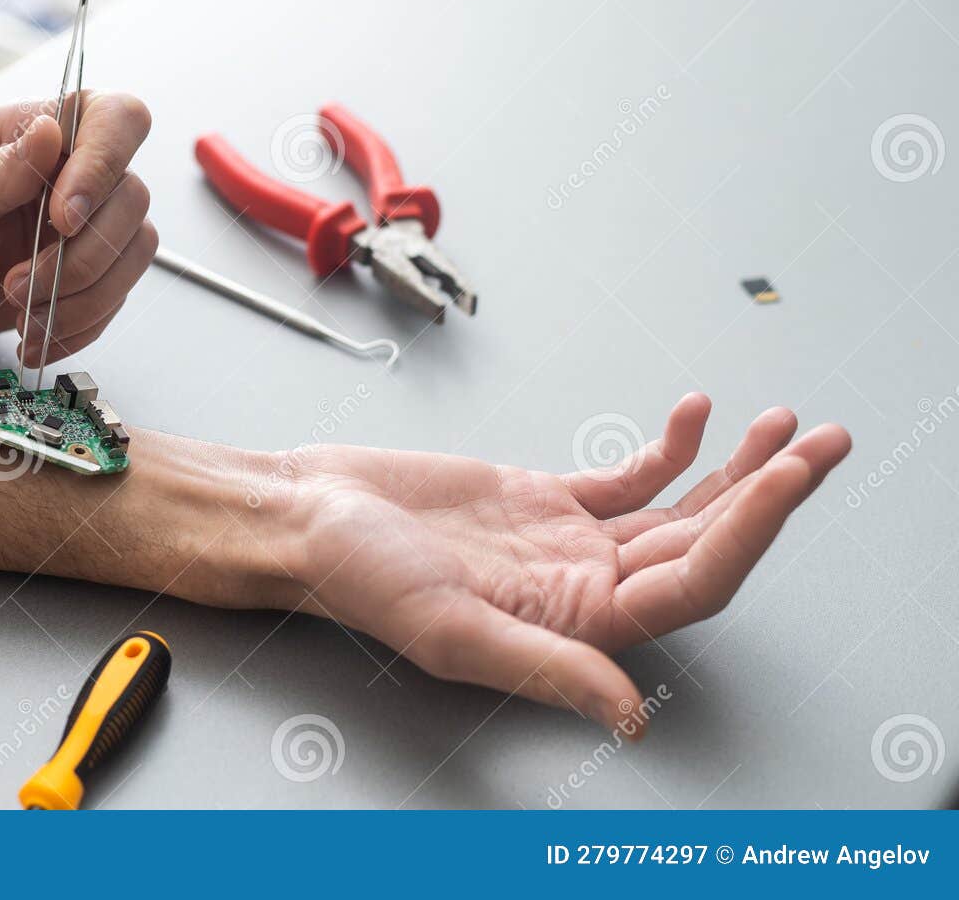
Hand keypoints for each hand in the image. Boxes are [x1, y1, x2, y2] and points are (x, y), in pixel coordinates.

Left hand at [0, 93, 156, 363]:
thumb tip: (47, 133)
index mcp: (40, 131)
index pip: (115, 119)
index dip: (104, 164)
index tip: (61, 218)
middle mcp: (76, 172)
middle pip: (132, 198)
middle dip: (81, 255)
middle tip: (16, 285)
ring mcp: (89, 225)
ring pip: (134, 252)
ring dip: (83, 297)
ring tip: (23, 317)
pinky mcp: (89, 273)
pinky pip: (115, 299)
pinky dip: (80, 326)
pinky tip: (35, 335)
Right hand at [274, 395, 850, 730]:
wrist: (307, 516)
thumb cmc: (356, 578)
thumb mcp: (450, 629)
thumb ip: (547, 666)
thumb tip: (631, 715)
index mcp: (573, 625)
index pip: (690, 582)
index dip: (748, 534)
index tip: (786, 479)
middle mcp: (584, 587)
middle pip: (703, 543)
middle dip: (770, 494)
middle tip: (823, 445)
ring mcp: (568, 541)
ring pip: (678, 508)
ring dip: (735, 470)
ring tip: (786, 428)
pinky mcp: (543, 499)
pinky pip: (627, 477)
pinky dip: (669, 448)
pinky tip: (696, 416)